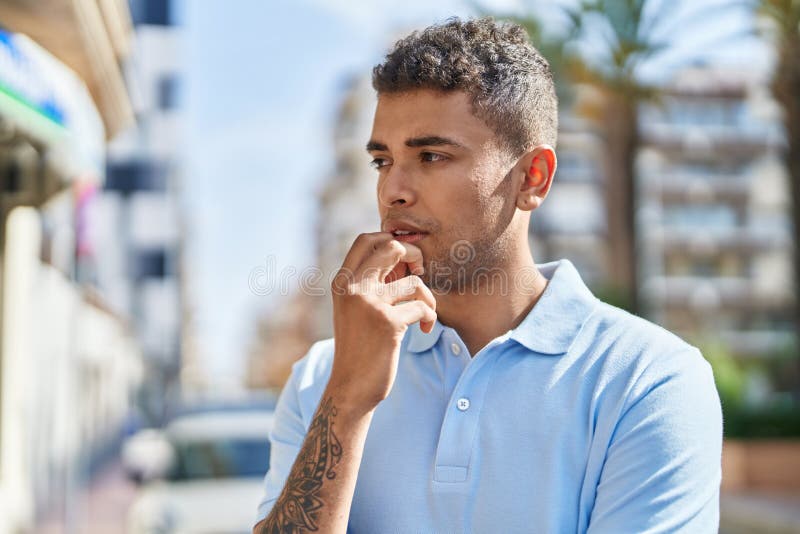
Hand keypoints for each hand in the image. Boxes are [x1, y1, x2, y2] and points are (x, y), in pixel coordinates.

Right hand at [328, 232, 436, 413]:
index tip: (405, 260)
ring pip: (414, 281)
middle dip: (415, 256)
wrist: (351, 386)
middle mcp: (352, 288)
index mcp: (342, 282)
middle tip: (418, 275)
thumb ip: (371, 281)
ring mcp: (369, 304)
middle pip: (391, 247)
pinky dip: (429, 317)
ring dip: (427, 297)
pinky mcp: (387, 323)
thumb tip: (406, 254)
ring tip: (424, 314)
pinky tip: (424, 329)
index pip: (366, 239)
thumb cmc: (360, 345)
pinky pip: (422, 307)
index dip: (391, 240)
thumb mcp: (355, 308)